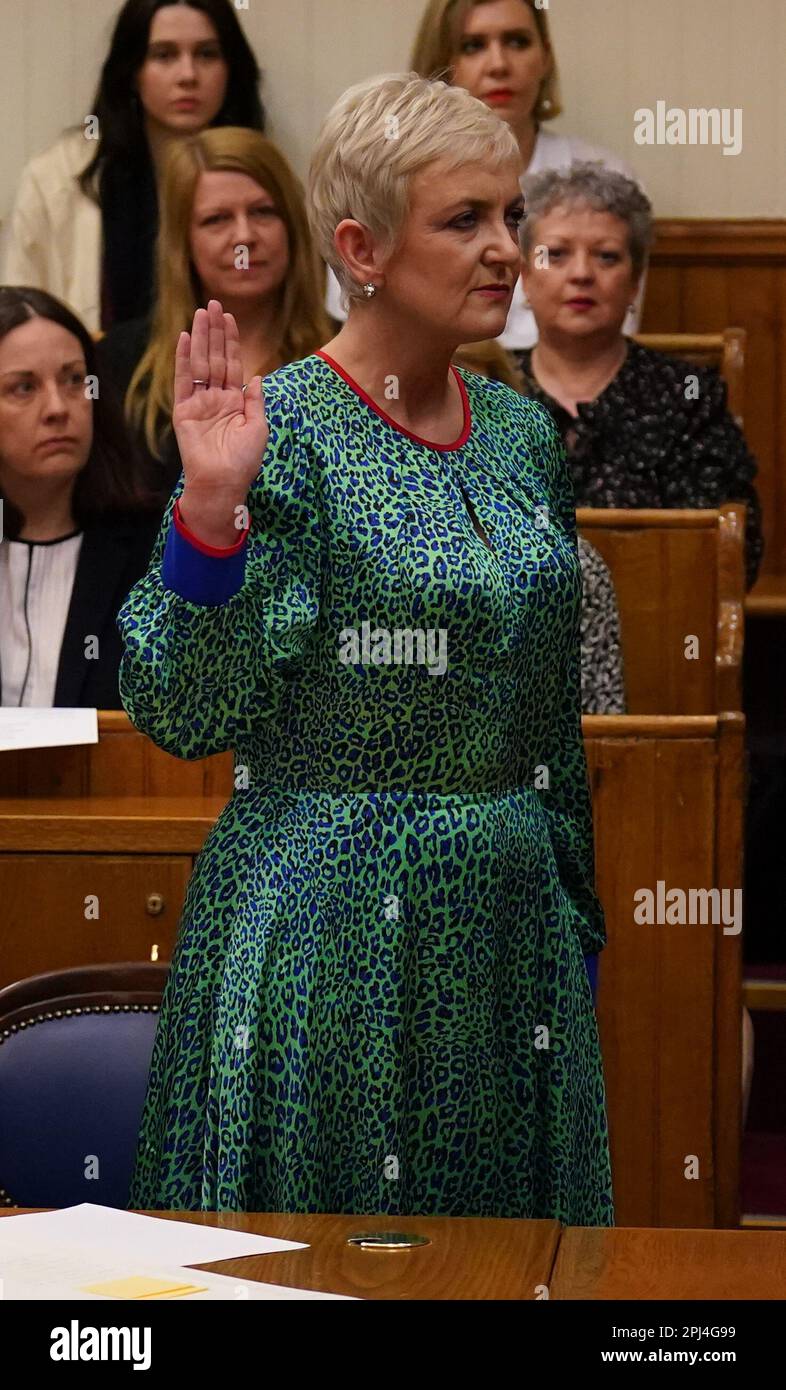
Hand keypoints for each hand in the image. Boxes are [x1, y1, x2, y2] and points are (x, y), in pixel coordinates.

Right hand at [174, 299, 268, 542]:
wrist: (223, 483)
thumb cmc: (243, 461)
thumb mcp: (258, 427)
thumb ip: (256, 400)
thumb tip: (258, 377)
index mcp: (235, 401)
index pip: (232, 364)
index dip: (231, 340)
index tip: (230, 317)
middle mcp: (216, 398)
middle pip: (215, 357)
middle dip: (215, 331)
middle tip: (213, 304)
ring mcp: (199, 403)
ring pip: (200, 363)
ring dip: (200, 337)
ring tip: (201, 313)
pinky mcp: (184, 411)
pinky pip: (183, 380)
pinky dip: (183, 359)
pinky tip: (184, 338)